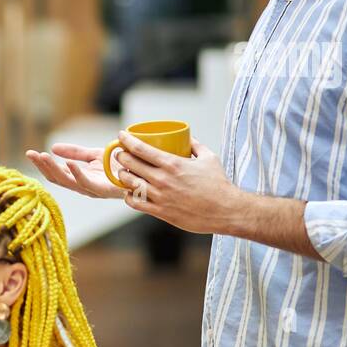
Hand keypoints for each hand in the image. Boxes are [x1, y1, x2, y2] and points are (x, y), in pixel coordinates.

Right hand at [26, 142, 126, 199]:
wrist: (143, 170)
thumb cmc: (121, 166)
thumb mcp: (94, 155)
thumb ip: (74, 153)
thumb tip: (53, 147)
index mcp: (80, 179)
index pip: (56, 173)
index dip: (43, 164)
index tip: (30, 153)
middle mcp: (84, 187)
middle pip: (58, 179)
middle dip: (43, 167)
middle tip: (31, 154)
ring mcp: (93, 190)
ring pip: (68, 182)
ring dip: (54, 169)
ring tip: (43, 157)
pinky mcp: (105, 190)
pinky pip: (87, 184)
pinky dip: (77, 174)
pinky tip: (68, 164)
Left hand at [113, 133, 241, 234]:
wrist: (225, 210)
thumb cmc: (219, 183)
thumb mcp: (209, 158)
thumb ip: (195, 145)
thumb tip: (187, 137)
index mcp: (173, 164)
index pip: (140, 148)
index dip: (126, 140)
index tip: (121, 135)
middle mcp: (163, 179)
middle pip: (130, 164)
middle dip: (121, 156)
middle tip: (121, 154)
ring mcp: (160, 196)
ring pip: (129, 183)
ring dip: (123, 175)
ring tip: (124, 172)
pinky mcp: (160, 212)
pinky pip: (135, 203)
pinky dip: (128, 196)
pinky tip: (130, 192)